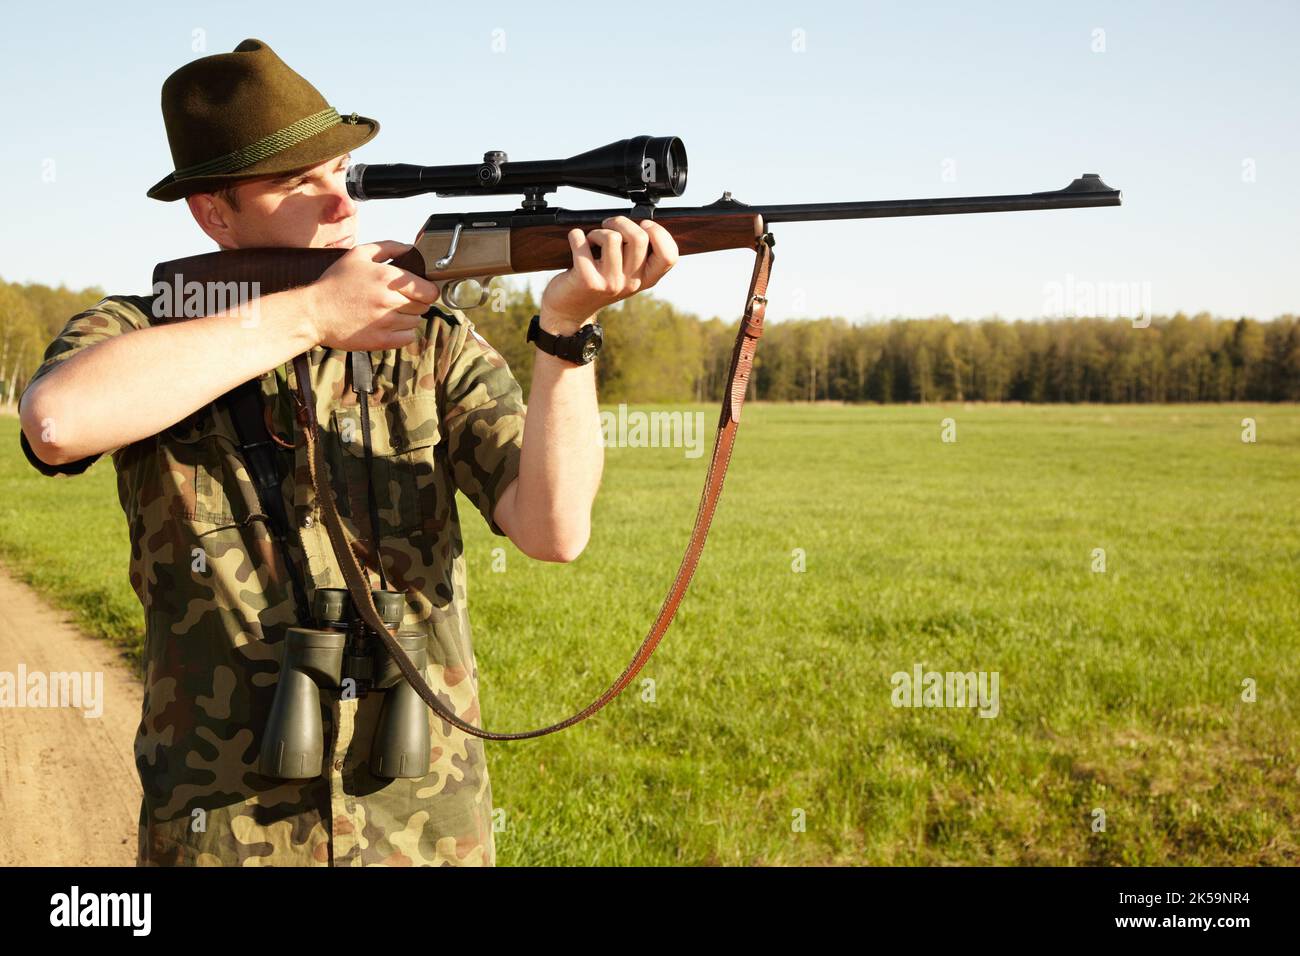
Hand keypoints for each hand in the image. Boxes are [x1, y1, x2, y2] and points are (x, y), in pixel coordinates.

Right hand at [303, 240, 439, 349]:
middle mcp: (389, 301)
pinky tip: (389, 325)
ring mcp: (386, 323)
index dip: (427, 290)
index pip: (429, 291)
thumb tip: (410, 248)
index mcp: (387, 278)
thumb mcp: (358, 254)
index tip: (419, 290)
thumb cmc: (335, 283)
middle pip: (424, 306)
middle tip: (399, 299)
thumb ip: (388, 247)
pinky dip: (403, 333)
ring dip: (408, 317)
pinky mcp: (381, 341)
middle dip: (416, 302)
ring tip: (389, 311)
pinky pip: (408, 338)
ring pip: (416, 322)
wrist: (314, 312)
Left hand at [539, 217, 679, 332]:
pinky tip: (577, 242)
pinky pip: (583, 242)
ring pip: (612, 238)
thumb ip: (637, 254)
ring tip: (592, 240)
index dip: (659, 233)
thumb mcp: (626, 273)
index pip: (669, 256)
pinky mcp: (588, 280)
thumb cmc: (599, 282)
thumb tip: (641, 222)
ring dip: (599, 231)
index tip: (643, 226)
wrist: (570, 310)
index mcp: (646, 280)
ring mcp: (610, 283)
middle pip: (639, 238)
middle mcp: (631, 283)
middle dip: (621, 222)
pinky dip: (576, 236)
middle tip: (609, 226)